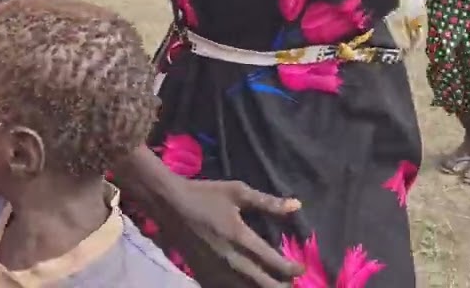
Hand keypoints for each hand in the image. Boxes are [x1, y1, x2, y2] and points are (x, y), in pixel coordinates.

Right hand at [159, 178, 302, 286]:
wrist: (168, 204)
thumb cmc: (204, 194)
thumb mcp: (237, 192)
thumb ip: (267, 202)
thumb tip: (297, 205)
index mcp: (240, 237)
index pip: (274, 262)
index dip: (293, 269)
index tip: (301, 267)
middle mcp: (230, 259)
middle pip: (264, 284)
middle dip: (283, 285)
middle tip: (291, 282)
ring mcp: (215, 269)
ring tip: (272, 284)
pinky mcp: (202, 274)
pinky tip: (246, 284)